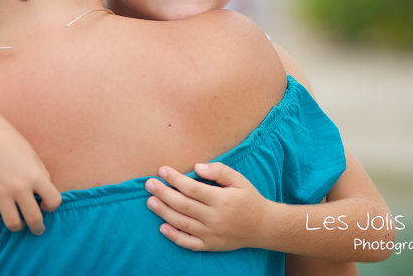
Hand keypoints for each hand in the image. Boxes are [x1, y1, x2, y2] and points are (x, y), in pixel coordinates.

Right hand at [0, 112, 60, 237]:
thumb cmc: (10, 141)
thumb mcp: (32, 155)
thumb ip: (40, 175)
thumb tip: (43, 196)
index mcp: (36, 175)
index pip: (54, 201)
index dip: (52, 206)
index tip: (46, 204)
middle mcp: (20, 187)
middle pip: (34, 218)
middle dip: (38, 227)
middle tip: (38, 229)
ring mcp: (0, 193)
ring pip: (13, 224)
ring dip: (17, 228)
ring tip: (18, 226)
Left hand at [144, 162, 268, 250]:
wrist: (264, 226)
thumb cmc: (249, 198)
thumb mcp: (239, 180)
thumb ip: (219, 171)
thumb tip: (196, 167)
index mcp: (221, 200)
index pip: (192, 188)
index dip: (175, 179)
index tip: (162, 170)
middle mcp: (215, 218)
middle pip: (183, 205)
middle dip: (164, 194)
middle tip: (149, 184)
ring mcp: (212, 234)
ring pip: (182, 223)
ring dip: (164, 212)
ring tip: (150, 202)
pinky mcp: (211, 245)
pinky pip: (189, 243)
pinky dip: (174, 236)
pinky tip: (162, 227)